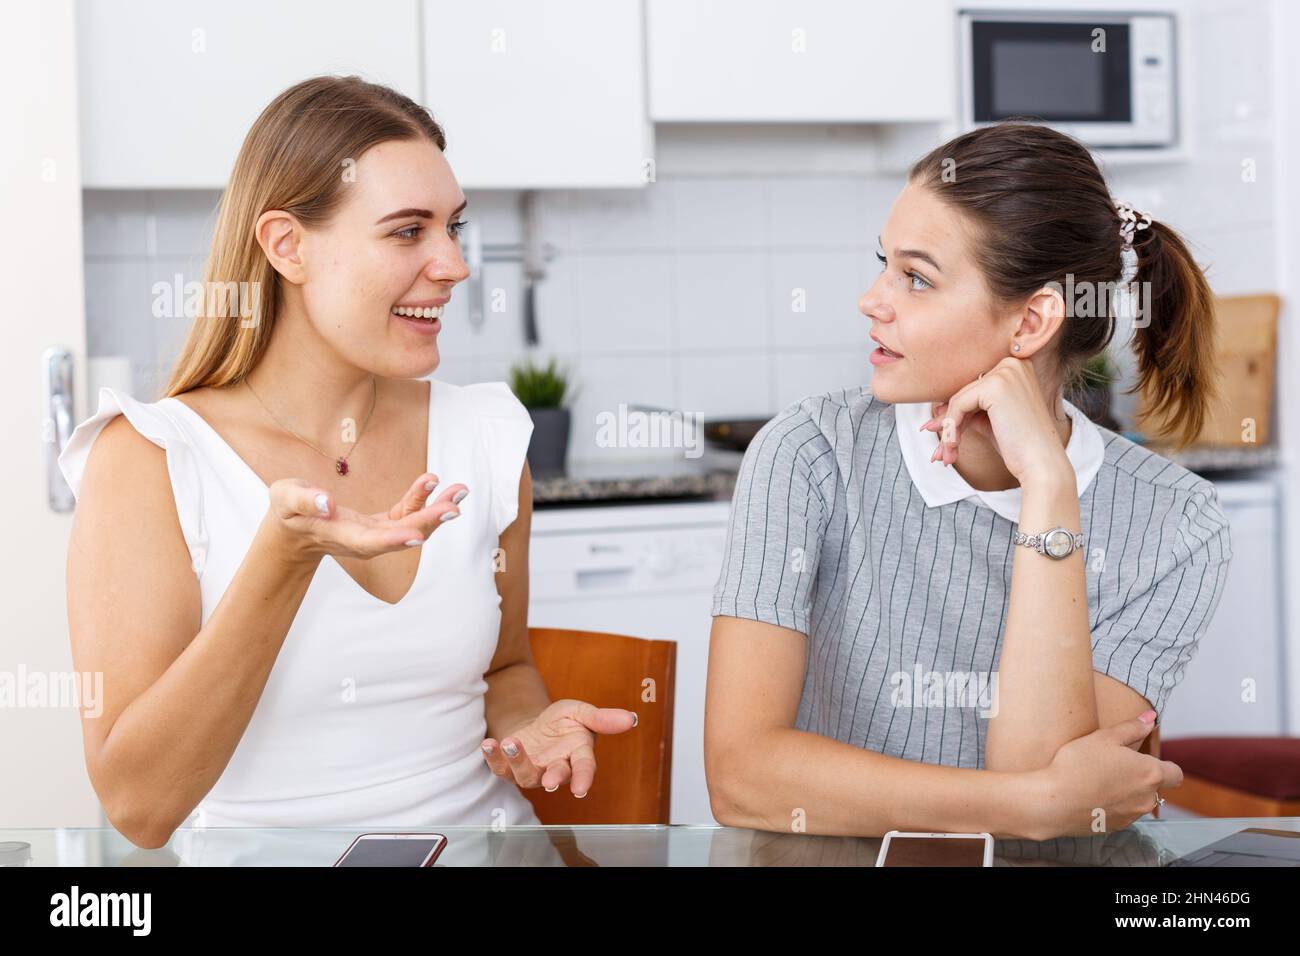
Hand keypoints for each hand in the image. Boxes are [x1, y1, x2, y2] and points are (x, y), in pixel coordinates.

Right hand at [261, 472, 467, 563]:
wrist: (293, 531)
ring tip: (459, 491)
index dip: (394, 539)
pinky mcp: (380, 524)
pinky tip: (435, 482)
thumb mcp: (285, 499)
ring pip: (410, 526)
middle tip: (454, 506)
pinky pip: (405, 513)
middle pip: (400, 536)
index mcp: (339, 535)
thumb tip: (328, 501)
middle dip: (428, 522)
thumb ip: (304, 500)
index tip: (417, 535)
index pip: (369, 542)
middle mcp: (363, 540)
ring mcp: (374, 534)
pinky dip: (421, 499)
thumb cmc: (288, 512)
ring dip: (435, 510)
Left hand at [481, 700, 637, 797]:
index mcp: (577, 755)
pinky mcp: (510, 767)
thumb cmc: (561, 722)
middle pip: (555, 777)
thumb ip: (601, 718)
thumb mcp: (580, 712)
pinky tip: (490, 743)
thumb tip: (631, 718)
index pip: (584, 768)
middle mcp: (555, 767)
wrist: (534, 725)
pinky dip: (493, 756)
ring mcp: (532, 770)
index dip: (584, 779)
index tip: (582, 790)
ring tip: (512, 742)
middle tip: (550, 780)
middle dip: (553, 778)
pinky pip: (500, 767)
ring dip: (518, 760)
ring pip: (525, 775)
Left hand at [918, 355, 1070, 484]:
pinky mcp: (996, 386)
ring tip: (945, 455)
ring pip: (959, 399)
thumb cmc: (1019, 446)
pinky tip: (954, 447)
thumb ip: (970, 409)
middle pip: (966, 392)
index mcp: (1017, 367)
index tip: (940, 430)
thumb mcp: (992, 420)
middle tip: (938, 451)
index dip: (955, 411)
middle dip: (948, 422)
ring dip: (948, 429)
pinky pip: (959, 405)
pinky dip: (951, 427)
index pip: (975, 387)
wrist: (1041, 464)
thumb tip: (937, 409)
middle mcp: (1013, 363)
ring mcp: (1006, 372)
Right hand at [1030, 712, 1183, 839]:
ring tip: (1097, 781)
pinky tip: (1090, 796)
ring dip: (1126, 792)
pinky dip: (1112, 805)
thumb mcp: (1103, 738)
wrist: (1054, 802)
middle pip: (1155, 787)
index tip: (1143, 759)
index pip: (1176, 773)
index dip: (1164, 765)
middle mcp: (1147, 798)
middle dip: (1140, 777)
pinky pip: (1121, 814)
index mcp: (1150, 773)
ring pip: (1138, 801)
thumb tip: (1151, 718)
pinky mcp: (1116, 827)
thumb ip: (1132, 728)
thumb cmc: (1078, 766)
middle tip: (1113, 766)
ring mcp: (1132, 815)